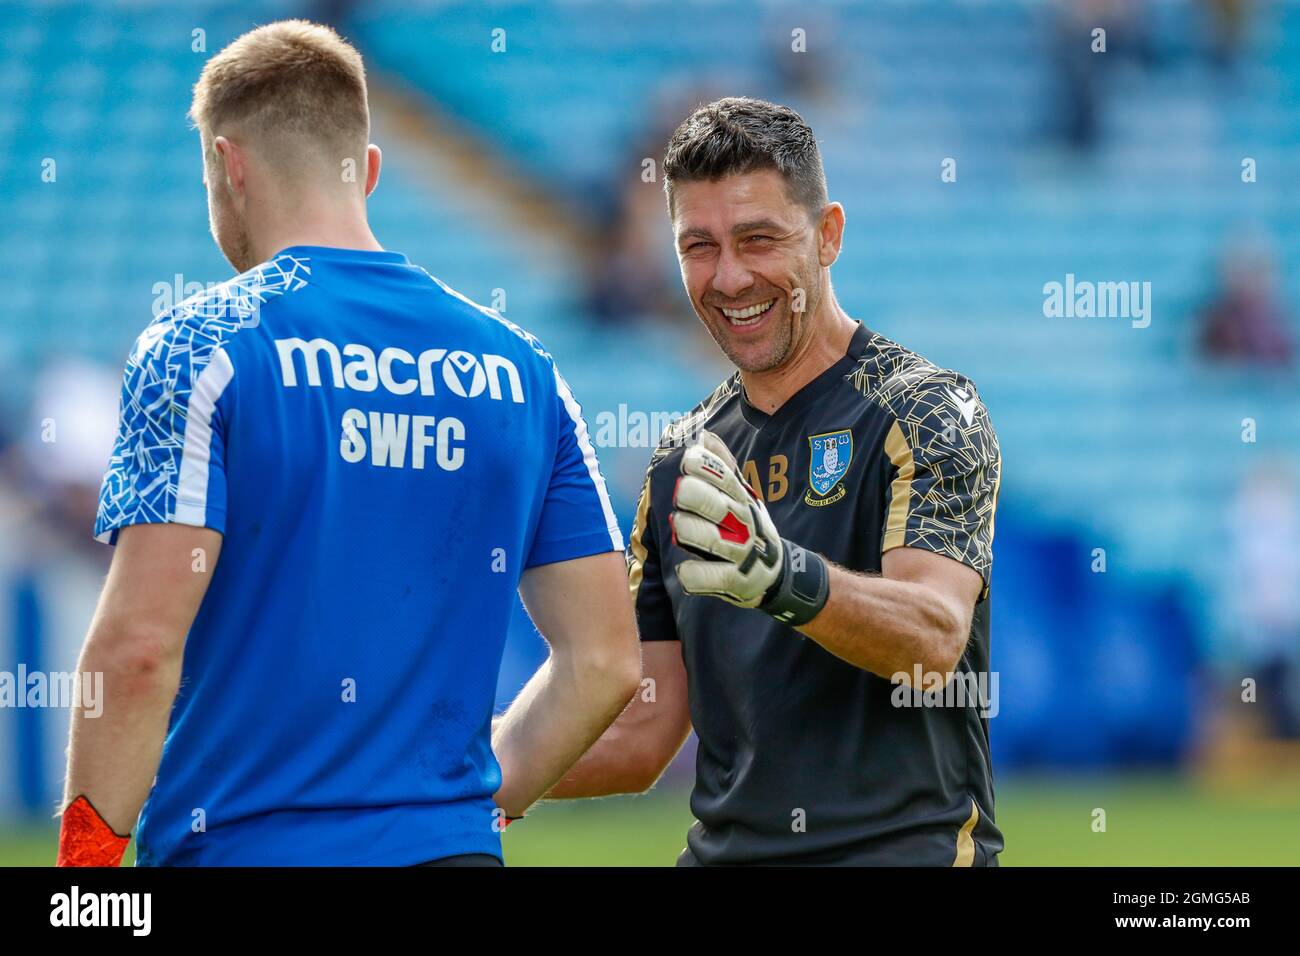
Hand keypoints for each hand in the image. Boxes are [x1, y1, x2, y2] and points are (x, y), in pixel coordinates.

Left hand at [670, 430, 829, 624]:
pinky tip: (686, 569)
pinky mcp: (735, 580)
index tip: (686, 462)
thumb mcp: (741, 494)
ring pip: (707, 538)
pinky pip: (707, 577)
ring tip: (681, 528)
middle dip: (689, 494)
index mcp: (741, 498)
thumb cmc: (747, 526)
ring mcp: (740, 552)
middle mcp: (742, 522)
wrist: (774, 572)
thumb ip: (722, 465)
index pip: (720, 473)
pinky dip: (692, 574)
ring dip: (686, 530)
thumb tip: (703, 435)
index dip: (698, 463)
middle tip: (680, 496)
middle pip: (711, 502)